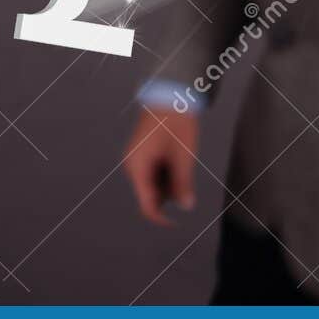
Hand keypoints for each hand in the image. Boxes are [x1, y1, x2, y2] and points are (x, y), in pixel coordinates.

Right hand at [122, 105, 198, 225]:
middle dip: (168, 193)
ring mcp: (136, 157)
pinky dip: (165, 171)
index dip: (160, 219)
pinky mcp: (141, 150)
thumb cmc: (176, 123)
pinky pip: (152, 170)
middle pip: (149, 194)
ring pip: (151, 182)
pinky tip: (176, 156)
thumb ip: (183, 183)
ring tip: (182, 160)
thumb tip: (186, 206)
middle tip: (186, 176)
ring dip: (168, 181)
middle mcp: (132, 164)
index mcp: (138, 168)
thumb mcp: (183, 156)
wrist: (170, 93)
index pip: (147, 204)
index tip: (175, 225)